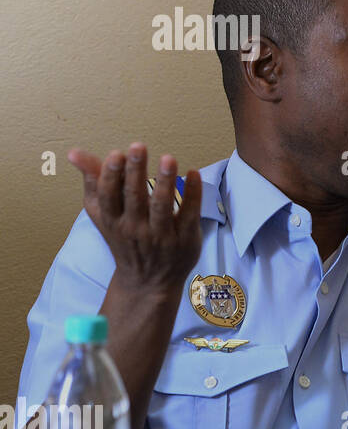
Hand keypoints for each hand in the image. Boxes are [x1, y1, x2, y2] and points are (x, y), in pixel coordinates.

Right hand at [68, 142, 203, 294]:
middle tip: (138, 146)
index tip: (116, 154)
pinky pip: (189, 214)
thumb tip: (74, 152)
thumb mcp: (103, 214)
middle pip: (135, 198)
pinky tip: (193, 173)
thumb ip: (93, 181)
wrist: (147, 282)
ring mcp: (161, 236)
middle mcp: (135, 229)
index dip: (111, 175)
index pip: (109, 197)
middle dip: (135, 172)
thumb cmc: (123, 239)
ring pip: (162, 207)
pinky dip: (192, 194)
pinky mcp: (185, 239)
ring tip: (168, 158)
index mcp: (113, 221)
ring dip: (165, 181)